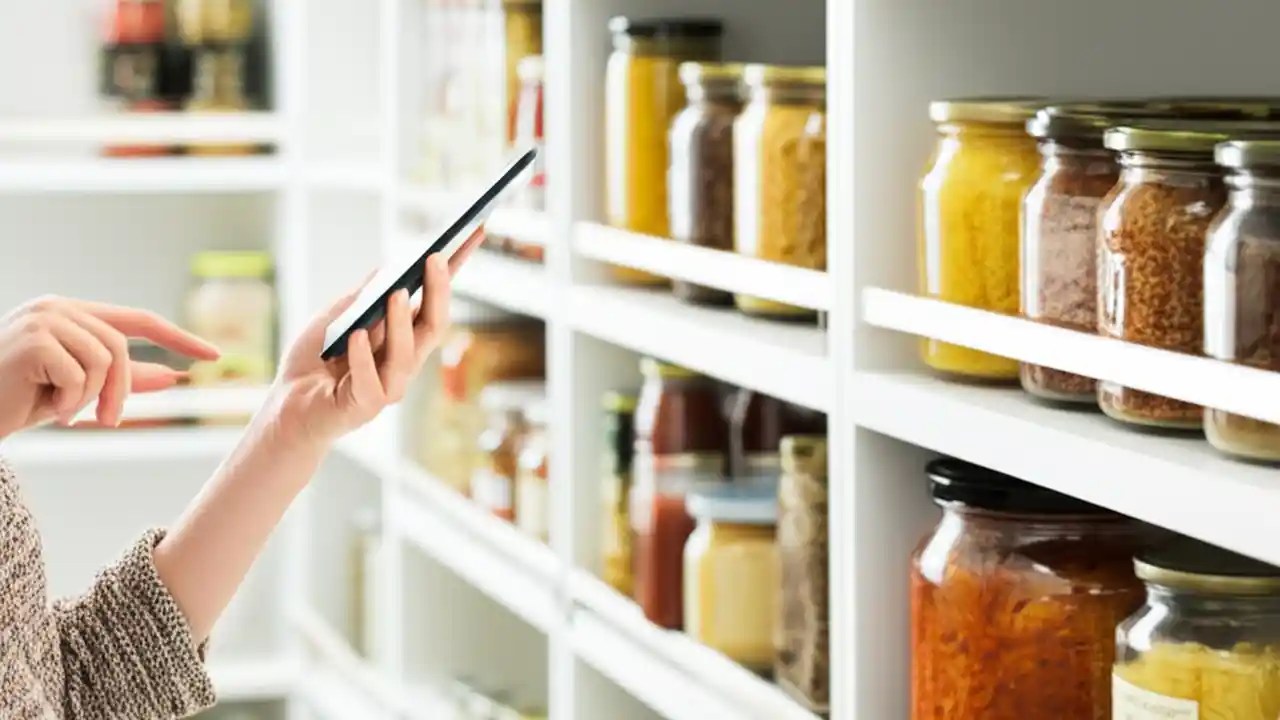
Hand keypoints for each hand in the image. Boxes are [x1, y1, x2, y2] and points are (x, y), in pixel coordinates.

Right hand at [0, 296, 219, 437]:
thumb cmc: (19, 401)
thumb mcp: (81, 390)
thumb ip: (123, 379)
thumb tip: (173, 377)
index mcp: (71, 313)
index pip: (137, 320)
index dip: (178, 337)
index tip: (213, 354)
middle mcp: (58, 307)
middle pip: (122, 347)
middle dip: (120, 390)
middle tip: (104, 421)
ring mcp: (44, 318)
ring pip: (105, 361)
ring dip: (87, 397)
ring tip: (58, 408)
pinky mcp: (35, 338)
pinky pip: (81, 375)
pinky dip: (69, 400)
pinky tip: (41, 404)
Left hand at [266, 229, 484, 448]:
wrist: (287, 406)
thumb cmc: (314, 361)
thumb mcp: (336, 317)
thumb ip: (363, 297)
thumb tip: (391, 268)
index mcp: (402, 338)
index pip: (435, 301)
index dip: (455, 271)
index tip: (472, 234)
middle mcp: (404, 362)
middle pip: (432, 326)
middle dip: (437, 291)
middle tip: (435, 258)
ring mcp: (388, 386)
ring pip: (406, 354)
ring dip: (401, 322)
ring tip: (396, 292)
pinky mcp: (365, 406)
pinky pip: (369, 380)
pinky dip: (363, 357)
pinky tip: (357, 336)